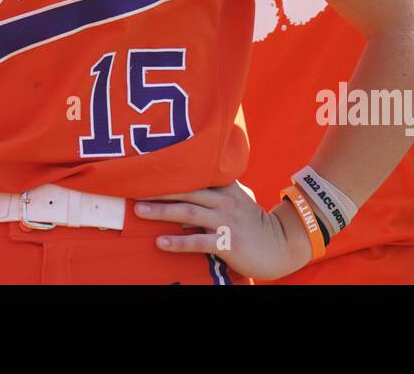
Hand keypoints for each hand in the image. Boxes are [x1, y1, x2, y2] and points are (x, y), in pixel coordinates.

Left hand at [134, 181, 312, 279]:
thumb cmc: (252, 223)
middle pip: (185, 191)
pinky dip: (178, 242)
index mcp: (224, 188)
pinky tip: (160, 243)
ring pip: (188, 212)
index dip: (170, 172)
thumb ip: (214, 190)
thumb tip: (183, 189)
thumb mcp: (236, 199)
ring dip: (161, 211)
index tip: (146, 169)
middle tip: (133, 188)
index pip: (193, 176)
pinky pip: (198, 241)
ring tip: (138, 211)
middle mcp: (223, 201)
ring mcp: (225, 221)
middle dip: (157, 190)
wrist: (280, 245)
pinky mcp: (227, 243)